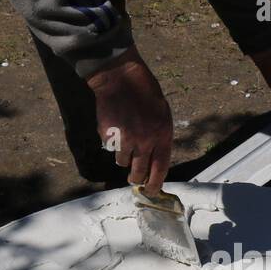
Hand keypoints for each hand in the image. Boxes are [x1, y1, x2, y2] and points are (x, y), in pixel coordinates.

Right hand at [86, 46, 173, 192]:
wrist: (120, 78)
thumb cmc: (145, 93)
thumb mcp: (162, 115)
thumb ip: (160, 137)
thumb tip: (155, 161)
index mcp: (162, 135)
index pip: (160, 169)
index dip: (154, 184)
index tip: (151, 191)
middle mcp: (145, 141)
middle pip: (139, 172)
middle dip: (136, 178)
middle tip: (133, 178)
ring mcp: (125, 139)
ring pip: (122, 162)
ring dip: (123, 157)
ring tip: (124, 140)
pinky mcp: (109, 136)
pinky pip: (110, 149)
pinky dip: (112, 144)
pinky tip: (115, 127)